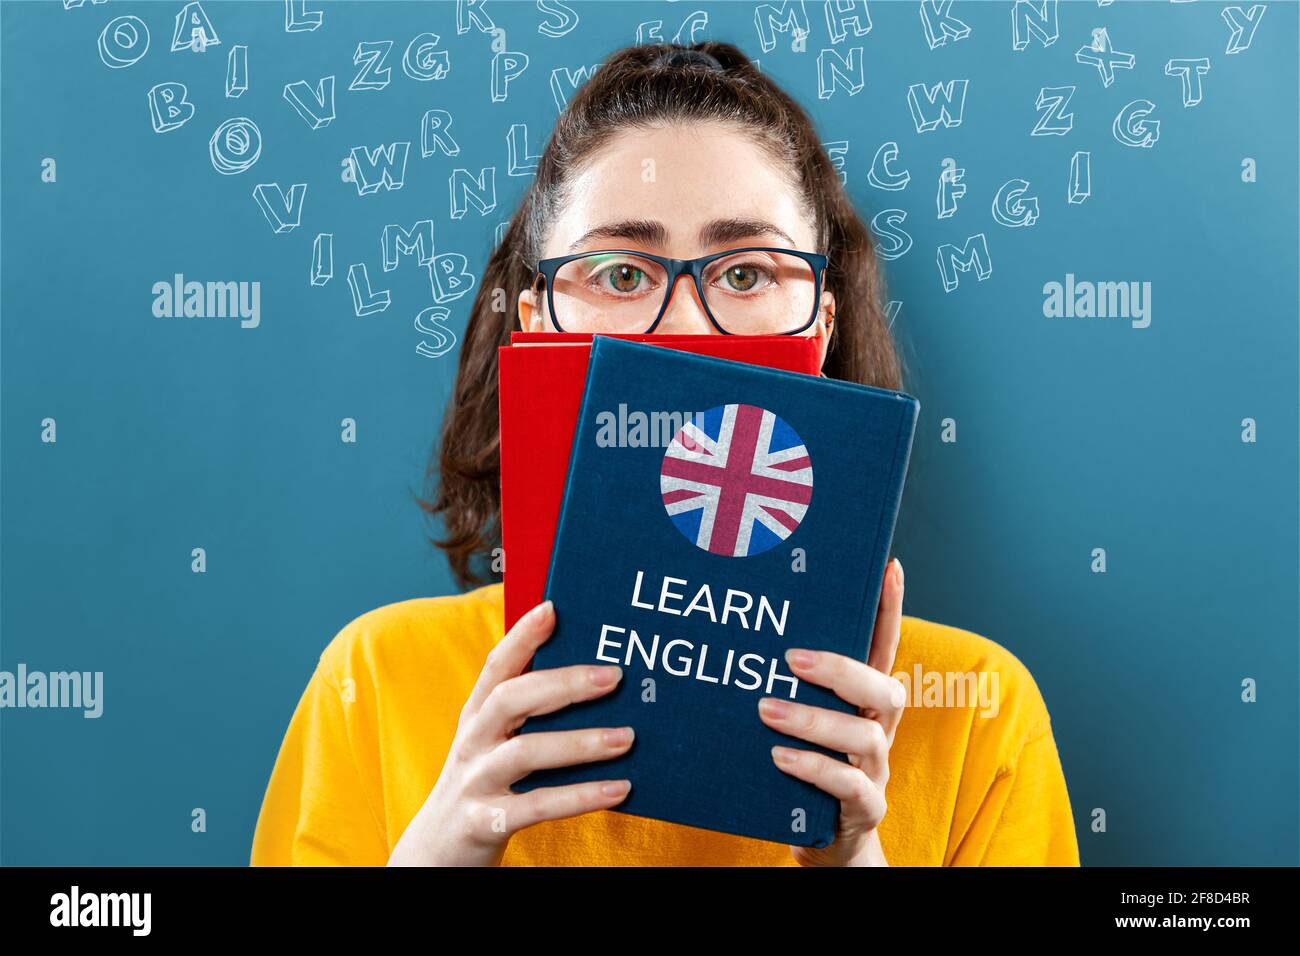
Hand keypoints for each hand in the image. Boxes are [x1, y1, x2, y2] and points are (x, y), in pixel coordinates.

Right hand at [388, 600, 633, 865]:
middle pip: (511, 699)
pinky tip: (619, 790)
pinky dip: (580, 797)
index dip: (521, 636)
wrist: (437, 852)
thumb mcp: (495, 742)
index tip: (552, 608)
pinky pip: (536, 806)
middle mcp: (472, 742)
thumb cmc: (485, 783)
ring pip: (525, 752)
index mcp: (477, 715)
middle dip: (563, 683)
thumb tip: (593, 675)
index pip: (496, 666)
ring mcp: (475, 782)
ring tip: (627, 738)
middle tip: (614, 676)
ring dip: (580, 743)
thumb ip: (528, 710)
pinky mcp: (484, 822)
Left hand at [758, 558, 905, 866]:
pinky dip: (814, 768)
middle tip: (791, 658)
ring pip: (865, 737)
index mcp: (864, 703)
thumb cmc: (799, 768)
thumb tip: (736, 638)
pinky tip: (779, 757)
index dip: (890, 609)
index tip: (889, 566)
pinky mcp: (865, 810)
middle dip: (841, 669)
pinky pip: (850, 786)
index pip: (883, 648)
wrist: (822, 842)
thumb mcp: (796, 721)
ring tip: (766, 711)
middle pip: (885, 688)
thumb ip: (784, 686)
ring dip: (814, 720)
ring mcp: (875, 771)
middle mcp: (877, 730)